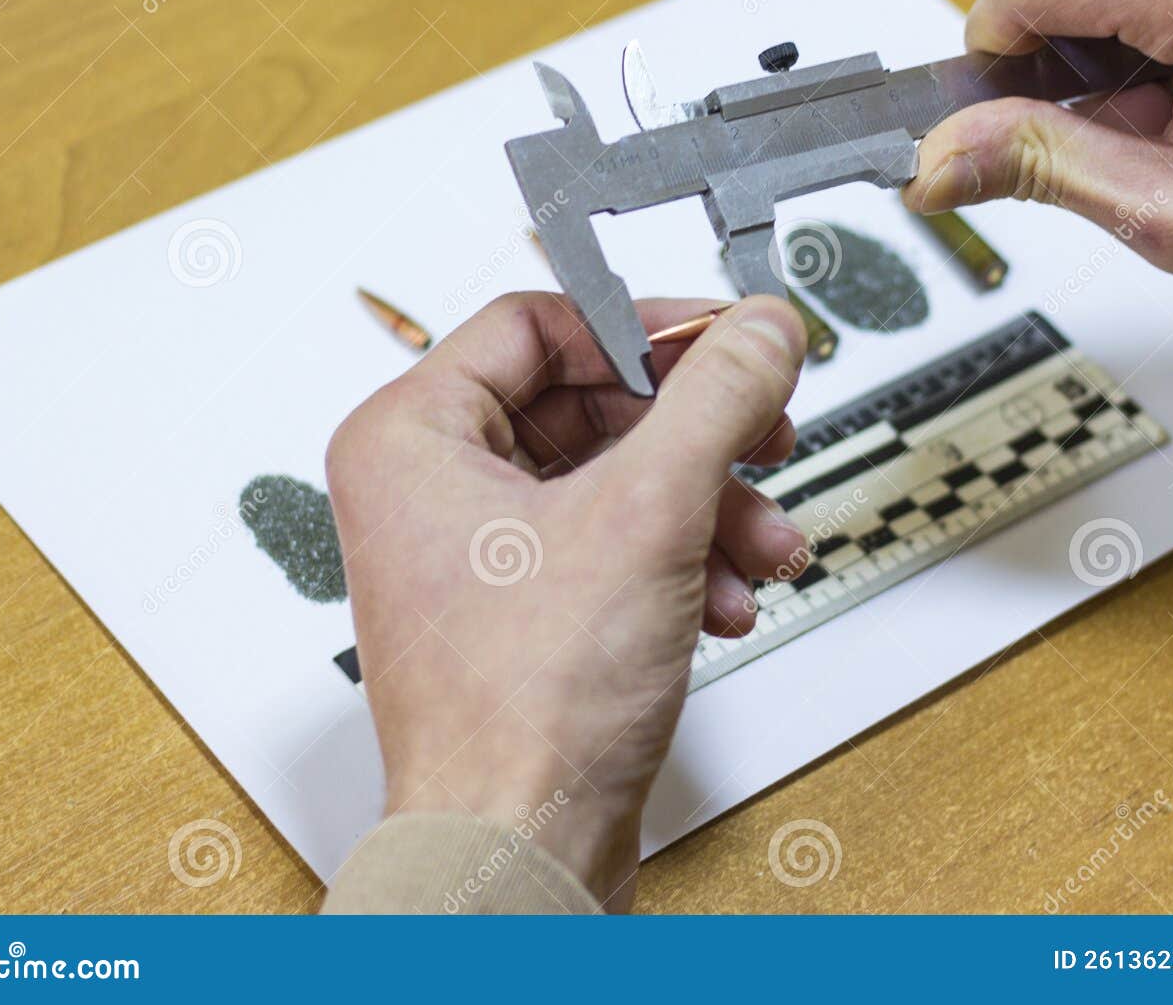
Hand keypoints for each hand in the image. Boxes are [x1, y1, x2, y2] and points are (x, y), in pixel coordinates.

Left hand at [325, 292, 807, 909]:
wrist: (519, 849)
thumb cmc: (518, 713)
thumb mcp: (646, 515)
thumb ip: (714, 400)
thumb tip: (758, 329)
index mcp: (410, 438)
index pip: (537, 323)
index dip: (642, 330)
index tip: (721, 344)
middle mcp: (430, 490)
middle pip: (589, 406)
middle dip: (695, 436)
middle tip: (762, 435)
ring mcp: (475, 556)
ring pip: (614, 483)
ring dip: (705, 506)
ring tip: (760, 541)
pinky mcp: (522, 613)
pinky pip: (613, 547)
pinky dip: (678, 562)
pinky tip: (721, 599)